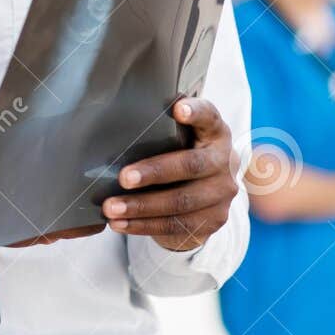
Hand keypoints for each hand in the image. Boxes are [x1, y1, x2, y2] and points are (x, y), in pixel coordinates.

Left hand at [100, 96, 238, 251]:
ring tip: (111, 208)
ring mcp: (222, 193)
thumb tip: (109, 125)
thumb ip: (160, 128)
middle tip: (123, 178)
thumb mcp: (178, 137)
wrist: (207, 193)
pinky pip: (176, 226)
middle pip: (191, 165)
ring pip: (181, 202)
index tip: (178, 108)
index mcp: (215, 132)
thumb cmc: (180, 154)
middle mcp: (225, 161)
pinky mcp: (214, 219)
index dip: (196, 111)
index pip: (209, 116)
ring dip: (141, 207)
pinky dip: (143, 226)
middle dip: (154, 172)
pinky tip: (120, 224)